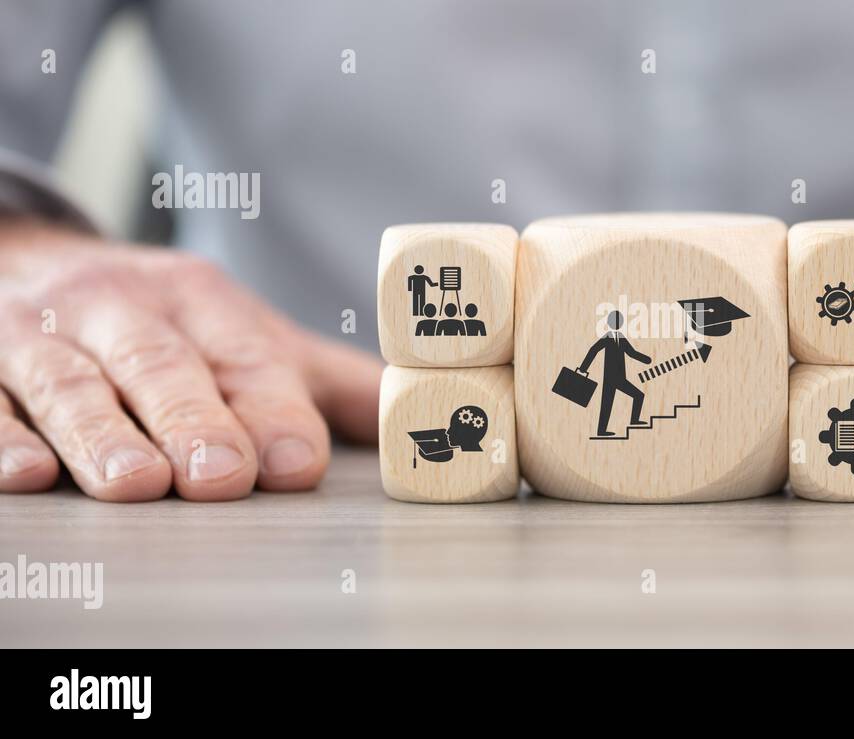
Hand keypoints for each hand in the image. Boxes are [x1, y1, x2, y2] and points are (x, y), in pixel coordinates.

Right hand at [0, 219, 380, 500]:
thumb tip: (440, 414)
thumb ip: (334, 386)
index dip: (273, 411)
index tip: (294, 462)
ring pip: (73, 384)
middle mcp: (124, 309)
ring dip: (101, 435)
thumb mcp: (255, 341)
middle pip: (162, 367)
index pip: (246, 359)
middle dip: (192, 420)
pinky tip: (26, 474)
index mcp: (205, 302)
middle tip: (219, 476)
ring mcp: (47, 335)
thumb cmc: (173, 327)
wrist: (42, 265)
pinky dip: (3, 437)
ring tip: (134, 484)